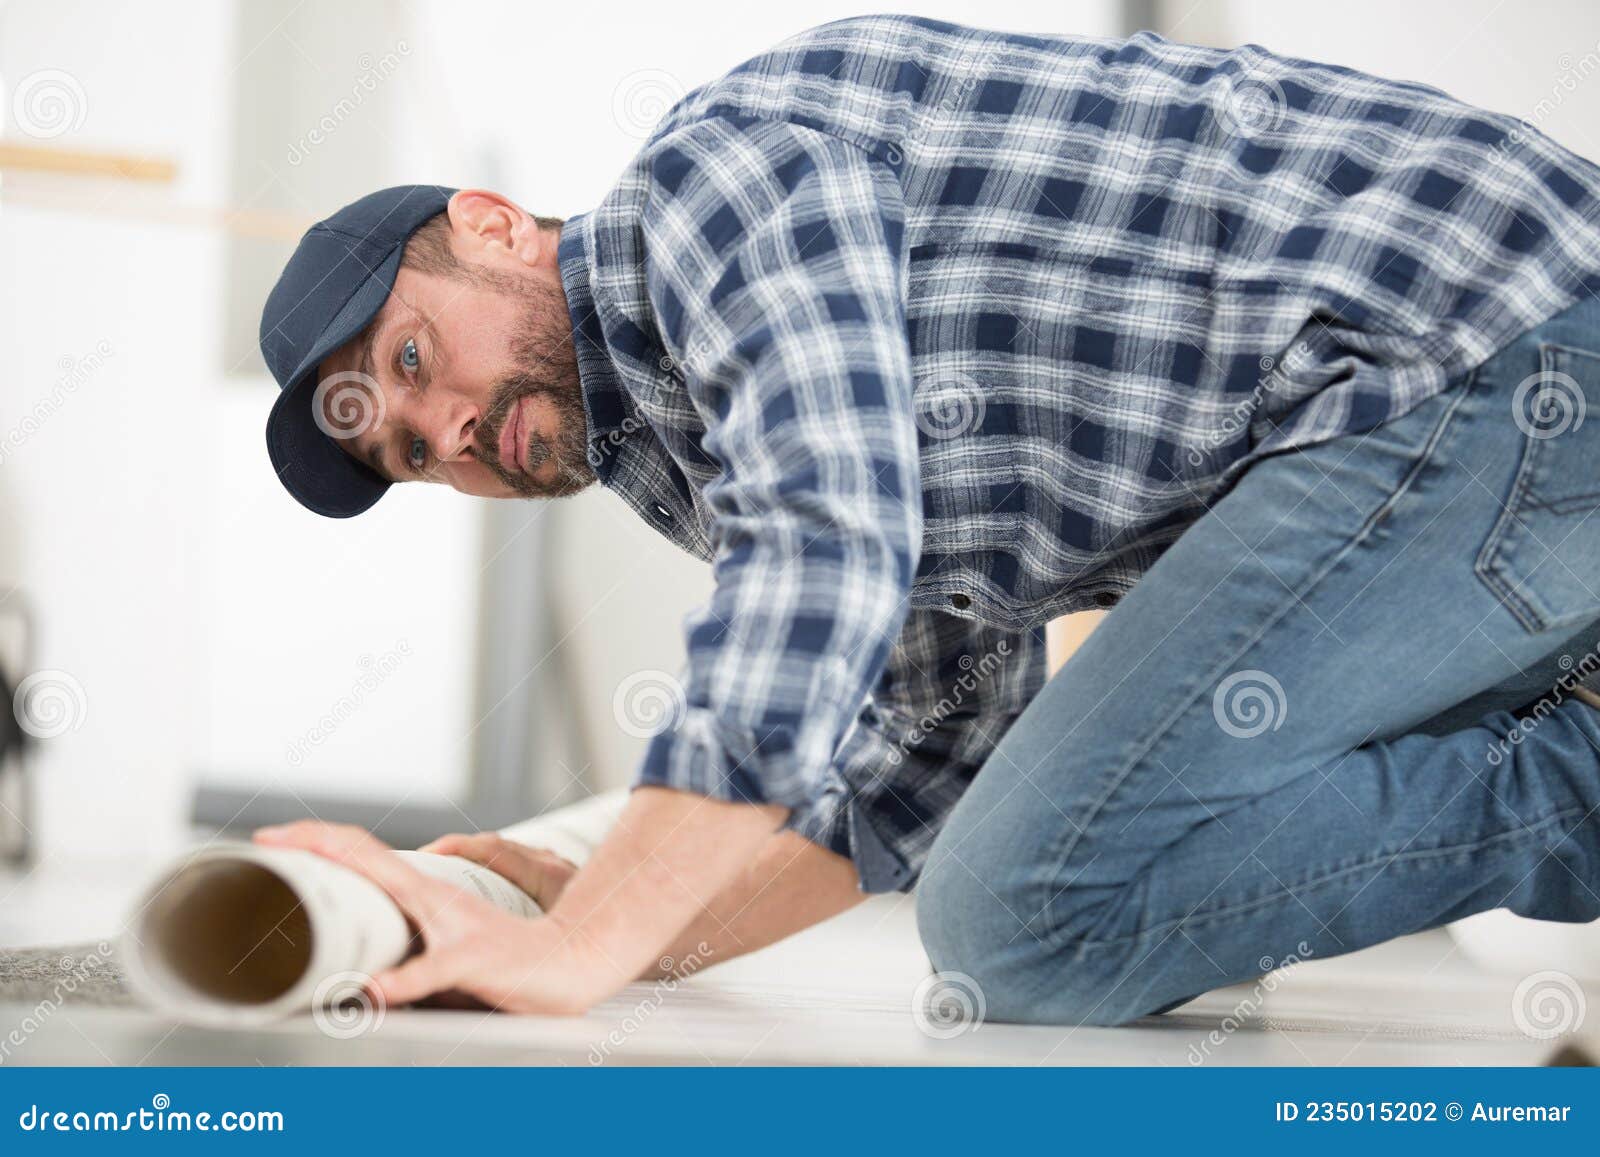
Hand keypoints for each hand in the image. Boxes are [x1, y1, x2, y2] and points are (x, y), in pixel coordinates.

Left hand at [253, 821, 616, 1014]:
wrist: (572, 960)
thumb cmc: (510, 954)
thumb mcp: (449, 944)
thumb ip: (410, 943)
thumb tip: (367, 965)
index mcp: (426, 891)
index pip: (363, 852)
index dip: (317, 837)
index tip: (272, 836)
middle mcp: (434, 899)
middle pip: (366, 856)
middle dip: (314, 843)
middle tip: (267, 838)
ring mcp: (453, 927)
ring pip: (395, 898)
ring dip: (350, 890)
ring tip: (301, 888)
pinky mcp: (473, 962)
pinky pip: (432, 971)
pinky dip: (401, 981)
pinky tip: (372, 990)